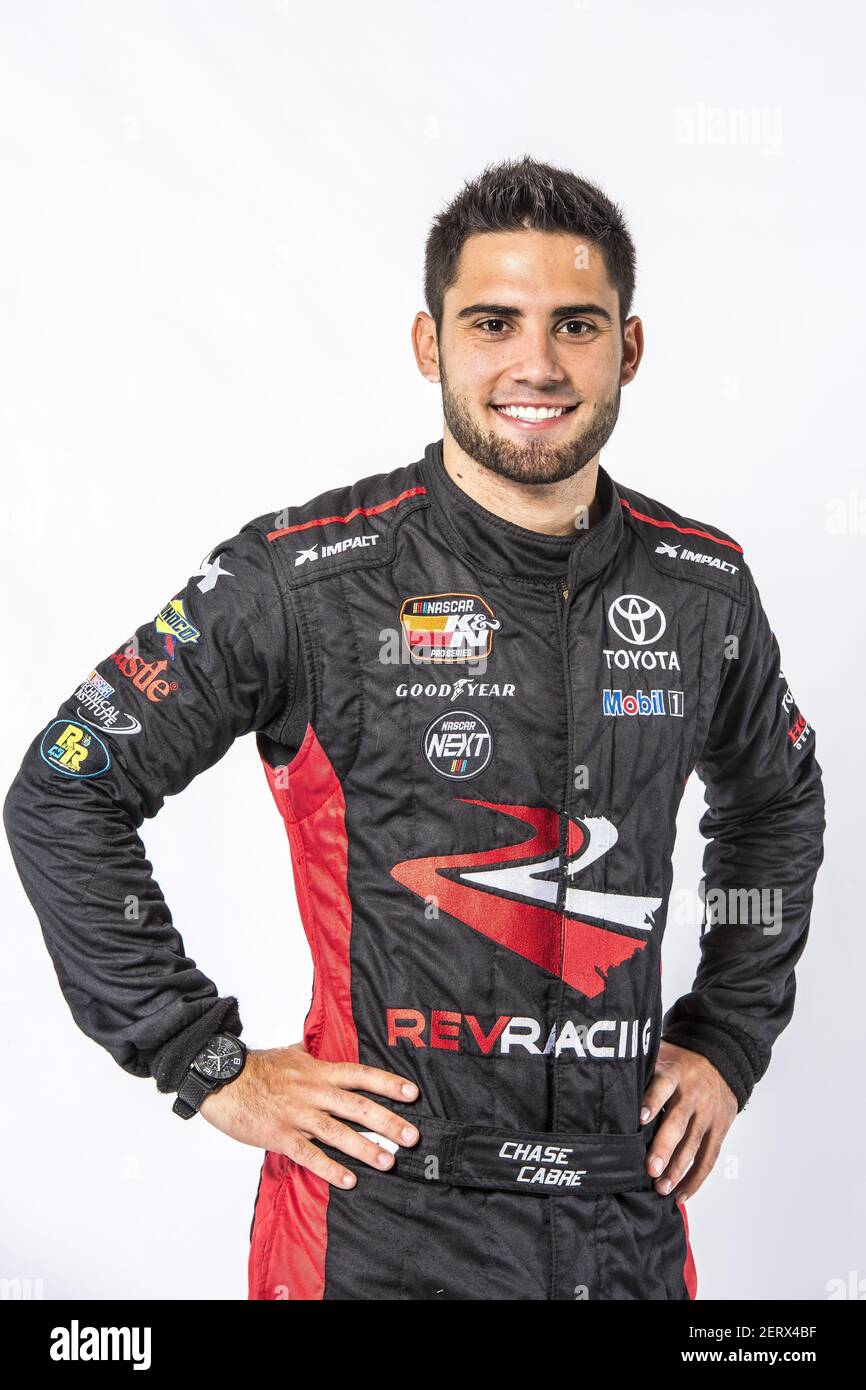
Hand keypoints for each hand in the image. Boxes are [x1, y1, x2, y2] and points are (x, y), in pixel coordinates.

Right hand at [199, 1042, 419, 1188]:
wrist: (220, 1078)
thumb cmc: (254, 1068)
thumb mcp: (289, 1054)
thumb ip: (310, 1055)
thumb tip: (319, 1047)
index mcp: (317, 1071)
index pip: (360, 1074)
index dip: (387, 1083)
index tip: (413, 1093)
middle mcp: (312, 1091)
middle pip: (357, 1105)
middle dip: (388, 1121)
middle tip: (412, 1136)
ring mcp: (297, 1114)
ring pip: (337, 1132)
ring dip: (365, 1148)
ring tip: (389, 1162)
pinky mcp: (279, 1135)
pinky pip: (309, 1154)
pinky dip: (330, 1168)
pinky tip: (349, 1180)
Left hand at [639, 1040, 737, 1201]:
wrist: (722, 1060)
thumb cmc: (681, 1062)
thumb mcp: (661, 1054)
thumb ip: (640, 1066)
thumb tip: (603, 1073)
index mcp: (674, 1075)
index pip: (662, 1087)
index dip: (652, 1102)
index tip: (640, 1119)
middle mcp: (692, 1095)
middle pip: (678, 1123)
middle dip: (664, 1148)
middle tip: (650, 1168)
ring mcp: (708, 1114)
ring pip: (693, 1145)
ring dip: (678, 1170)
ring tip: (661, 1188)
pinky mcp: (719, 1129)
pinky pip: (708, 1158)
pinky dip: (696, 1179)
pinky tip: (681, 1194)